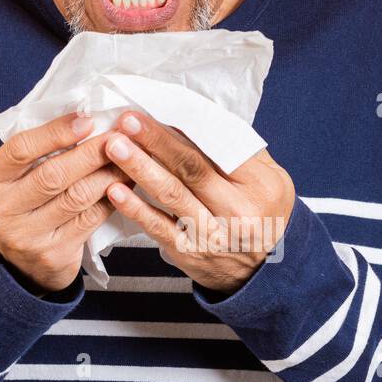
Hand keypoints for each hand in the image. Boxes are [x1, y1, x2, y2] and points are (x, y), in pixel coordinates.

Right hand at [0, 112, 126, 293]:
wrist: (15, 264)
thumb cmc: (17, 206)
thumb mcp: (8, 178)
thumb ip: (33, 152)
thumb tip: (81, 120)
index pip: (20, 149)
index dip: (55, 132)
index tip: (87, 120)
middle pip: (52, 174)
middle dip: (91, 152)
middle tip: (119, 137)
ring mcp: (25, 236)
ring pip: (76, 197)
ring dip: (107, 174)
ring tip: (128, 158)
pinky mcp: (52, 255)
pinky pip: (89, 220)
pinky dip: (111, 198)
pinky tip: (123, 184)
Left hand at [100, 111, 295, 294]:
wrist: (266, 270)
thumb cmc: (261, 210)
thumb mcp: (267, 177)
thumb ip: (236, 149)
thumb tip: (191, 115)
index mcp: (258, 185)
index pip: (218, 150)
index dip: (184, 130)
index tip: (154, 110)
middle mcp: (238, 211)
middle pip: (192, 169)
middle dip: (155, 142)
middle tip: (127, 122)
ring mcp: (213, 235)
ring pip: (171, 196)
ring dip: (139, 168)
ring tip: (114, 147)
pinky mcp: (189, 252)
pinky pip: (158, 228)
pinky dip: (135, 208)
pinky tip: (115, 191)